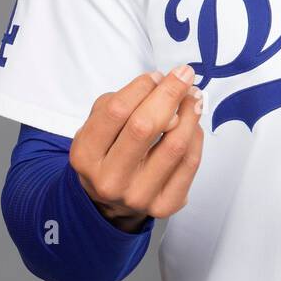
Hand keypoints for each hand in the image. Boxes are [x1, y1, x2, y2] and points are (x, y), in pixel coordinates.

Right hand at [69, 65, 203, 231]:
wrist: (110, 202)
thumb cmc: (107, 153)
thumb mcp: (97, 127)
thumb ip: (120, 103)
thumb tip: (163, 85)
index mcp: (86, 156)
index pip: (116, 111)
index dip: (142, 87)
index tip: (158, 75)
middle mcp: (109, 180)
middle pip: (144, 126)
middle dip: (169, 93)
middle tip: (185, 74)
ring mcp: (138, 196)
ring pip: (174, 145)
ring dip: (189, 113)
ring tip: (193, 97)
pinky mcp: (164, 205)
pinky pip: (189, 163)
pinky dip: (195, 136)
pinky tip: (193, 123)